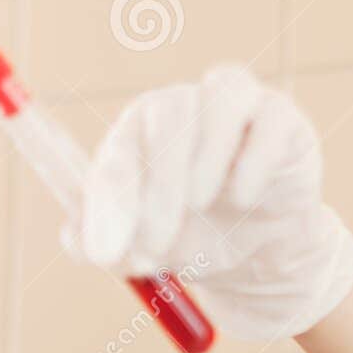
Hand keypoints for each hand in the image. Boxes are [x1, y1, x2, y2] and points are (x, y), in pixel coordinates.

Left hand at [61, 63, 352, 341]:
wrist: (254, 257)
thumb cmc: (188, 240)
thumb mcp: (140, 253)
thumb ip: (100, 245)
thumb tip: (71, 236)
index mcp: (138, 135)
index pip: (119, 150)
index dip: (113, 199)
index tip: (111, 250)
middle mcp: (184, 109)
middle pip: (167, 114)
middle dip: (160, 183)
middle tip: (160, 240)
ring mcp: (235, 108)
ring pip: (221, 95)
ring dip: (205, 156)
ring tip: (200, 206)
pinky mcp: (281, 121)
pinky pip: (271, 118)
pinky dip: (254, 159)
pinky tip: (242, 199)